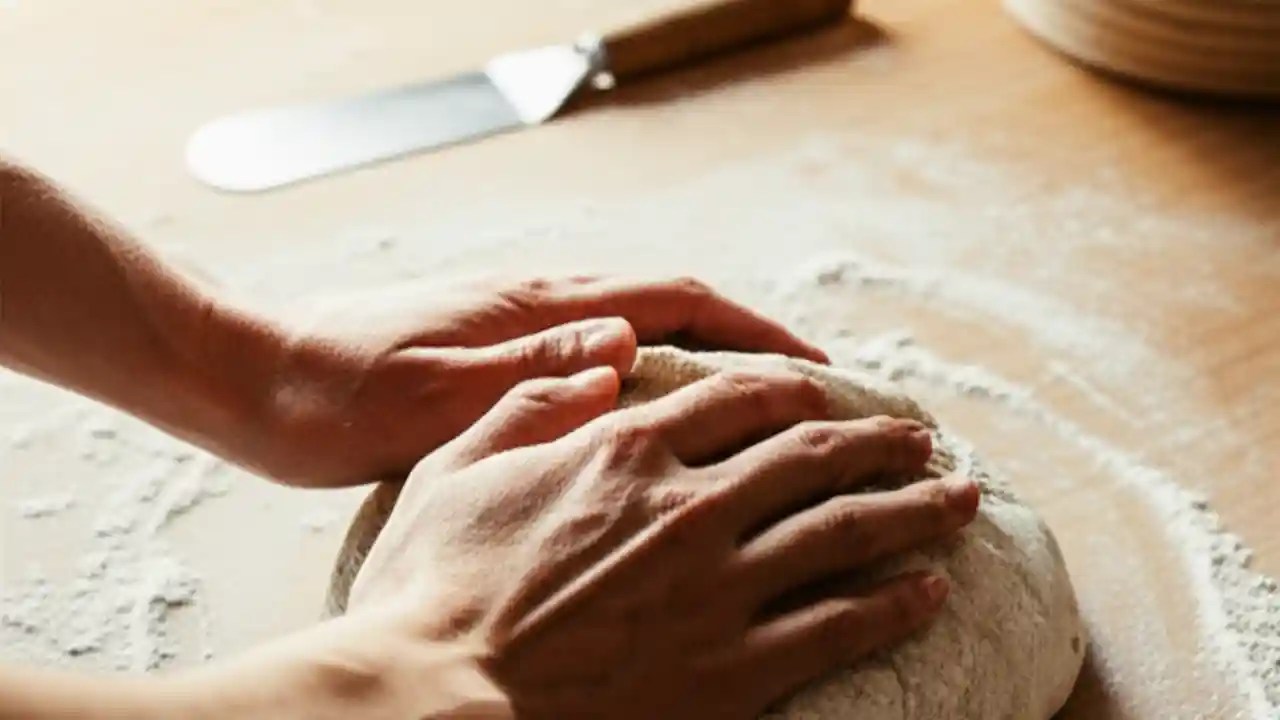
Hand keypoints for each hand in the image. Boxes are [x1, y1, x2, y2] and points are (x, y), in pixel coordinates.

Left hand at [251, 276, 826, 486]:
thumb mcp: (433, 394)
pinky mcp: (495, 350)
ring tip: (753, 408)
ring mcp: (516, 325)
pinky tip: (655, 417)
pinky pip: (598, 354)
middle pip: (669, 308)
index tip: (813, 367)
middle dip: (744, 342)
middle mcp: (534, 306)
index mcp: (532, 310)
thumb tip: (628, 348)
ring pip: (637, 329)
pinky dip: (650, 374)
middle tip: (804, 391)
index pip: (672, 303)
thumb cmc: (334, 394)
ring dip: (702, 359)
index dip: (750, 332)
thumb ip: (532, 372)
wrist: (254, 378)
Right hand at [349, 366, 979, 718]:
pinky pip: (838, 626)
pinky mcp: (736, 670)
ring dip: (913, 510)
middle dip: (880, 443)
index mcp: (626, 452)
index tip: (836, 392)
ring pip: (845, 532)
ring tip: (959, 499)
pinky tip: (928, 590)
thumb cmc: (430, 590)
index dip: (800, 391)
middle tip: (923, 441)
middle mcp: (690, 507)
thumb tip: (601, 360)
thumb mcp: (455, 468)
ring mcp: (720, 589)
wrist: (438, 704)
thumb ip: (531, 403)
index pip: (741, 400)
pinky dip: (892, 603)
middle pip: (815, 457)